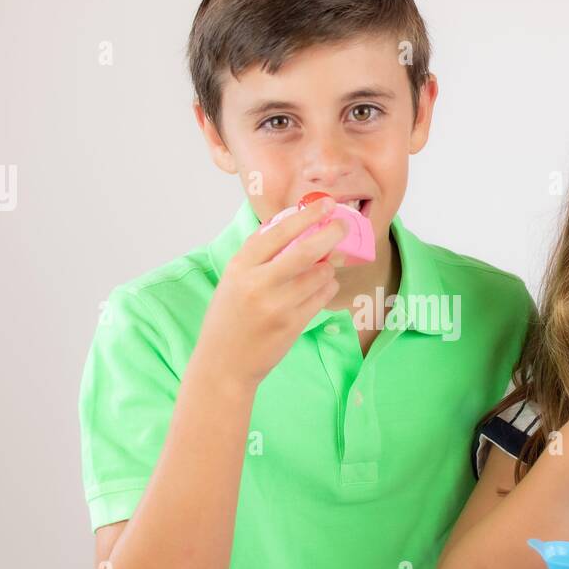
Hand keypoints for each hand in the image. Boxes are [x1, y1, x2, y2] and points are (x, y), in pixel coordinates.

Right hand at [195, 198, 348, 387]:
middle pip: (305, 250)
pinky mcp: (292, 325)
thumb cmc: (229, 318)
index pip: (277, 232)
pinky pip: (321, 298)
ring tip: (325, 268)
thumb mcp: (233, 280)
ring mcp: (277, 306)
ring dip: (328, 267)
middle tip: (344, 225)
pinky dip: (327, 287)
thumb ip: (258, 256)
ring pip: (319, 275)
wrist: (224, 364)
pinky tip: (323, 287)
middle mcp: (258, 284)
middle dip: (330, 233)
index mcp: (240, 267)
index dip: (305, 215)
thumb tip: (293, 226)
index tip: (326, 204)